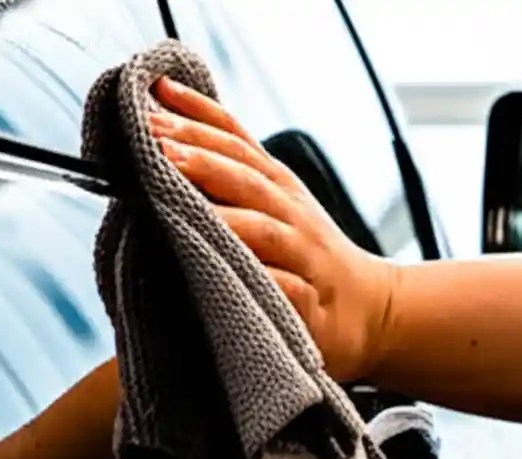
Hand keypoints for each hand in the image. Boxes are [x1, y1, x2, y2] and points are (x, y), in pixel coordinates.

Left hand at [149, 77, 397, 381]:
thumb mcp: (270, 204)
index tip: (155, 91)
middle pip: (244, 175)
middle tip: (153, 137)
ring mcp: (302, 254)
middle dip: (199, 155)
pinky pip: (284, 288)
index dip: (199, 113)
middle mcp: (290, 211)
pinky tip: (226, 274)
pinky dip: (260, 278)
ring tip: (177, 205)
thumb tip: (167, 143)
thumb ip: (229, 176)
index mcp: (275, 184)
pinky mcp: (310, 302)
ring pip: (261, 228)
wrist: (368, 304)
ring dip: (220, 214)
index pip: (235, 139)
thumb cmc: (302, 253)